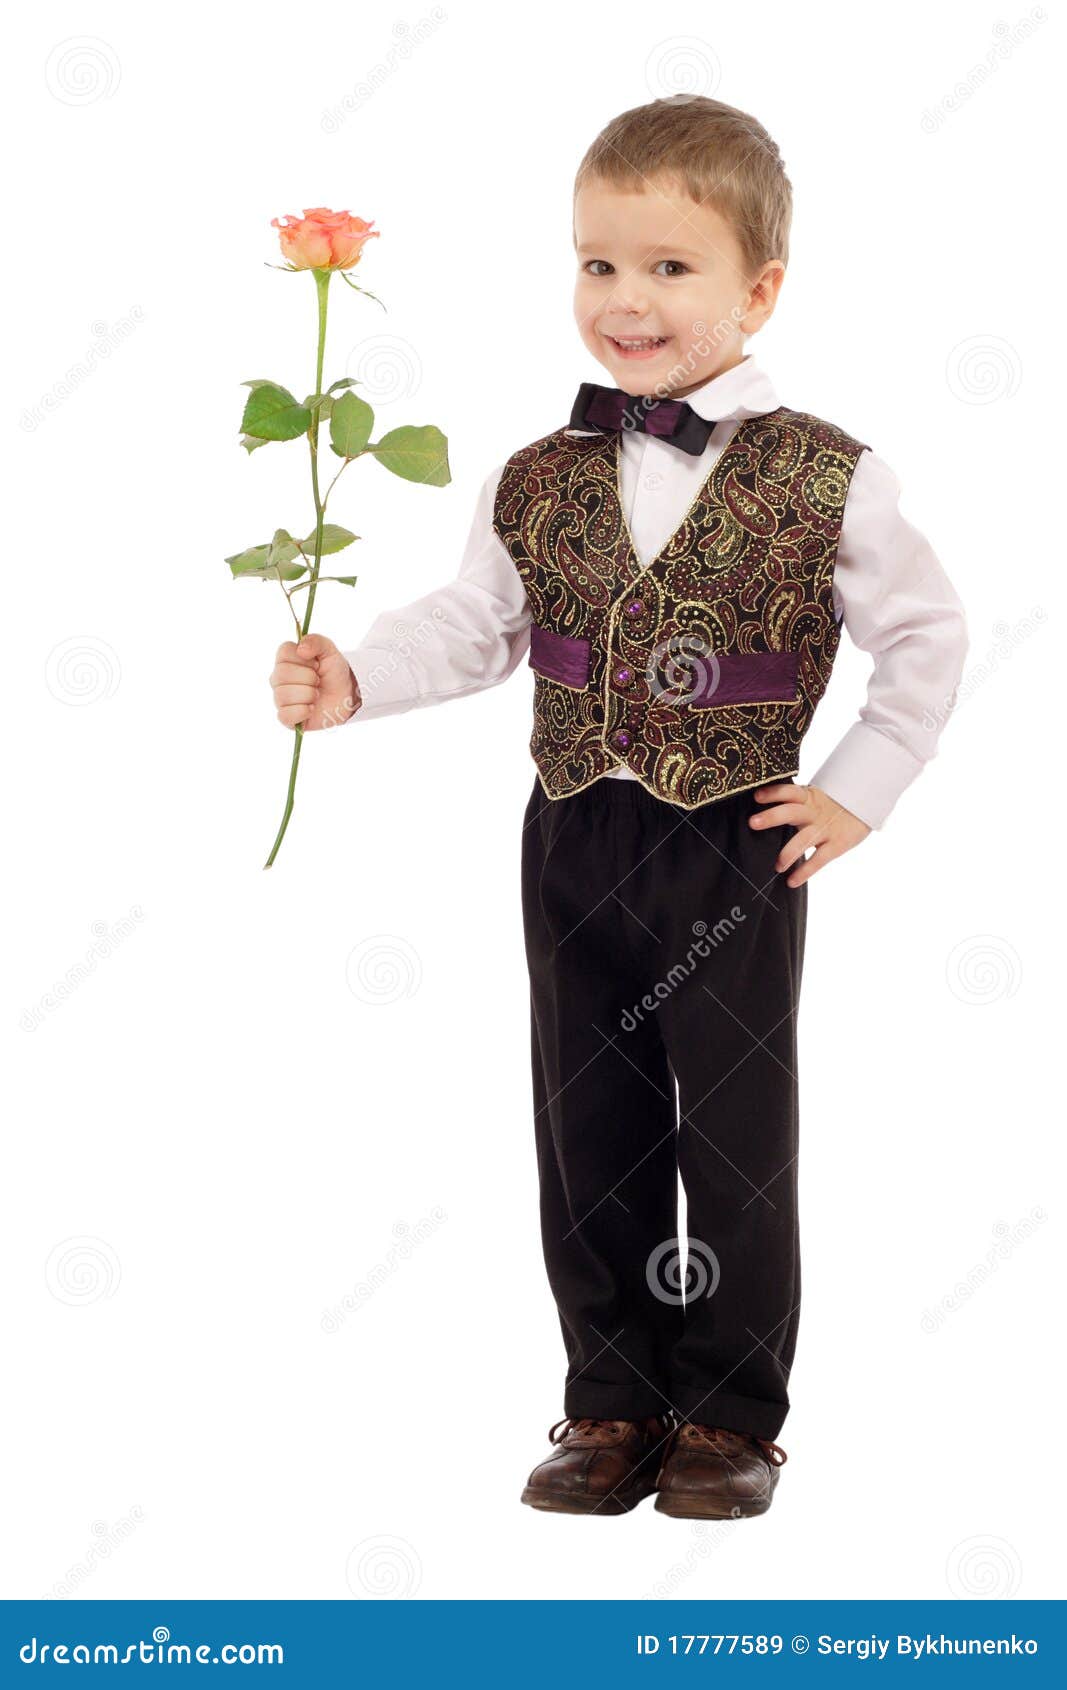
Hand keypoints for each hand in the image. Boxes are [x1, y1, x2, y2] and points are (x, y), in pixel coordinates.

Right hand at [270, 633, 360, 730]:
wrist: (346, 695)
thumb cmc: (333, 672)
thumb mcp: (329, 651)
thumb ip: (316, 641)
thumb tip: (301, 649)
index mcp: (285, 660)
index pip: (284, 652)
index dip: (304, 659)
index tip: (316, 664)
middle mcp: (278, 678)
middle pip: (282, 674)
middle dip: (309, 678)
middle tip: (318, 681)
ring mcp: (280, 698)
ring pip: (284, 695)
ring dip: (308, 694)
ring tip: (316, 694)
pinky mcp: (286, 718)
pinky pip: (284, 715)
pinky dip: (302, 711)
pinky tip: (311, 708)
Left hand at [749, 782, 870, 886]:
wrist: (864, 808)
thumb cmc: (828, 806)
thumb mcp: (812, 799)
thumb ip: (792, 805)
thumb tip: (759, 815)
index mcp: (806, 798)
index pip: (789, 792)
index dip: (774, 793)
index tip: (756, 796)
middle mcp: (813, 812)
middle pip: (791, 812)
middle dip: (772, 816)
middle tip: (753, 823)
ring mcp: (825, 828)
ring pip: (804, 839)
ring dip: (788, 852)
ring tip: (777, 866)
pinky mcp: (837, 844)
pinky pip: (819, 859)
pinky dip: (805, 871)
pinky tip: (792, 881)